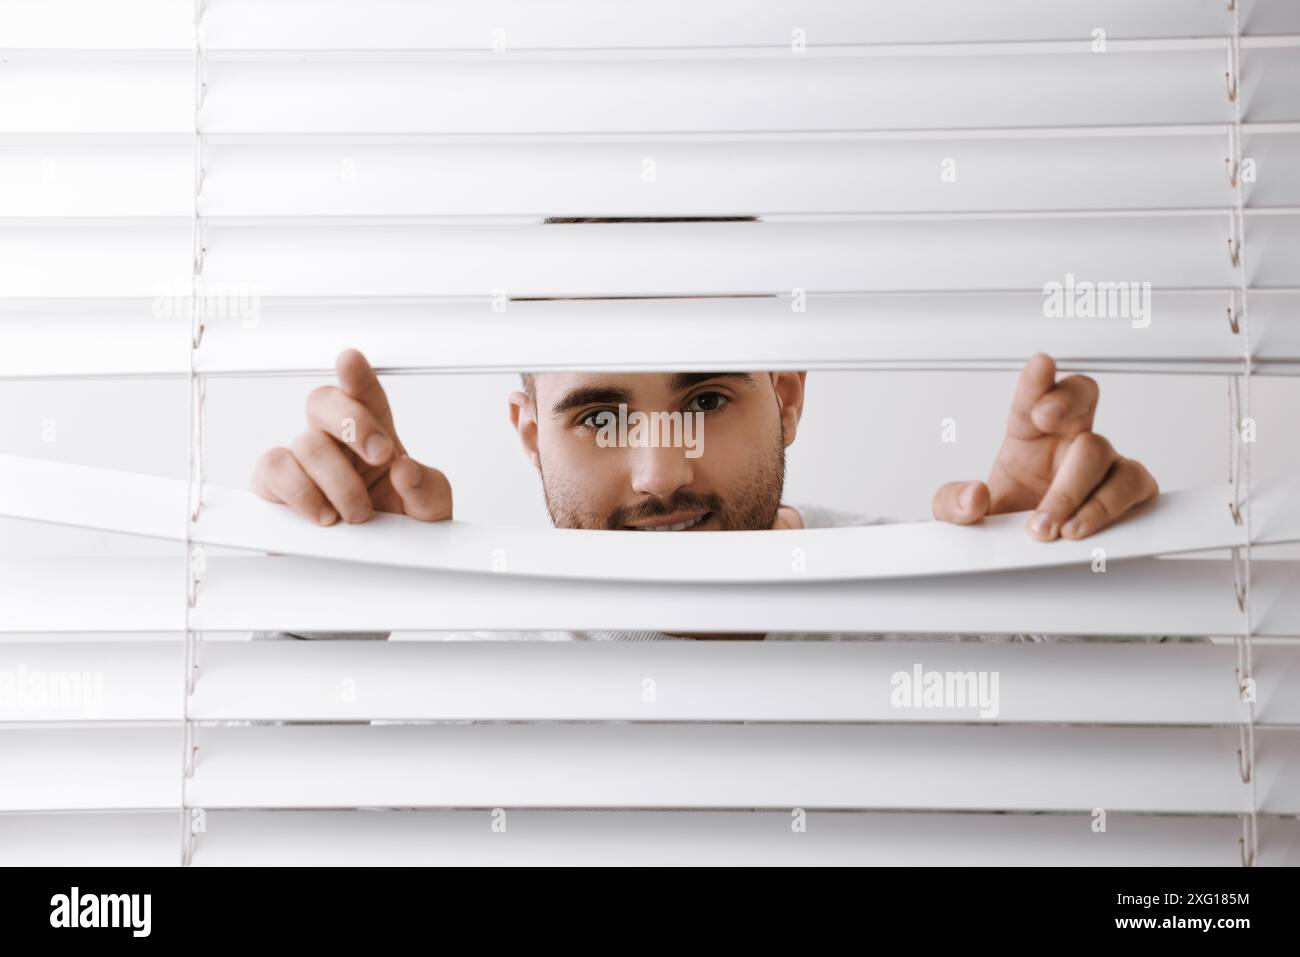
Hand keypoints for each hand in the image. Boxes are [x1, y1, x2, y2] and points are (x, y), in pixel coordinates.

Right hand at [251, 348, 451, 524]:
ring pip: (305, 443)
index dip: (356, 376)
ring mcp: (303, 463)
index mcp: (375, 435)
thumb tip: (404, 470)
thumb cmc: (401, 530)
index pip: (364, 395)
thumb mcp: (431, 510)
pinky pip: (273, 471)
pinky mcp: (276, 488)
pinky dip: (301, 493)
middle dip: (353, 422)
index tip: (350, 360)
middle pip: (323, 401)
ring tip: (358, 513)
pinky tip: (324, 514)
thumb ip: (426, 488)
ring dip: (338, 480)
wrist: (373, 570)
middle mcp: (335, 442)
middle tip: (381, 456)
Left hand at [931, 353, 1157, 539]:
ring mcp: (1103, 462)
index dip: (1036, 380)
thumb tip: (973, 496)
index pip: (1032, 397)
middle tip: (1042, 417)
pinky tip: (1080, 527)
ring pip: (1101, 452)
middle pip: (1081, 397)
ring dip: (1072, 489)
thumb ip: (953, 504)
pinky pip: (1132, 486)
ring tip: (1046, 525)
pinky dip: (1107, 508)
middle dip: (1063, 401)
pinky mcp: (1127, 489)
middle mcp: (1070, 438)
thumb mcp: (959, 513)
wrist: (1029, 551)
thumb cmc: (1004, 519)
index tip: (1039, 362)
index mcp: (1028, 433)